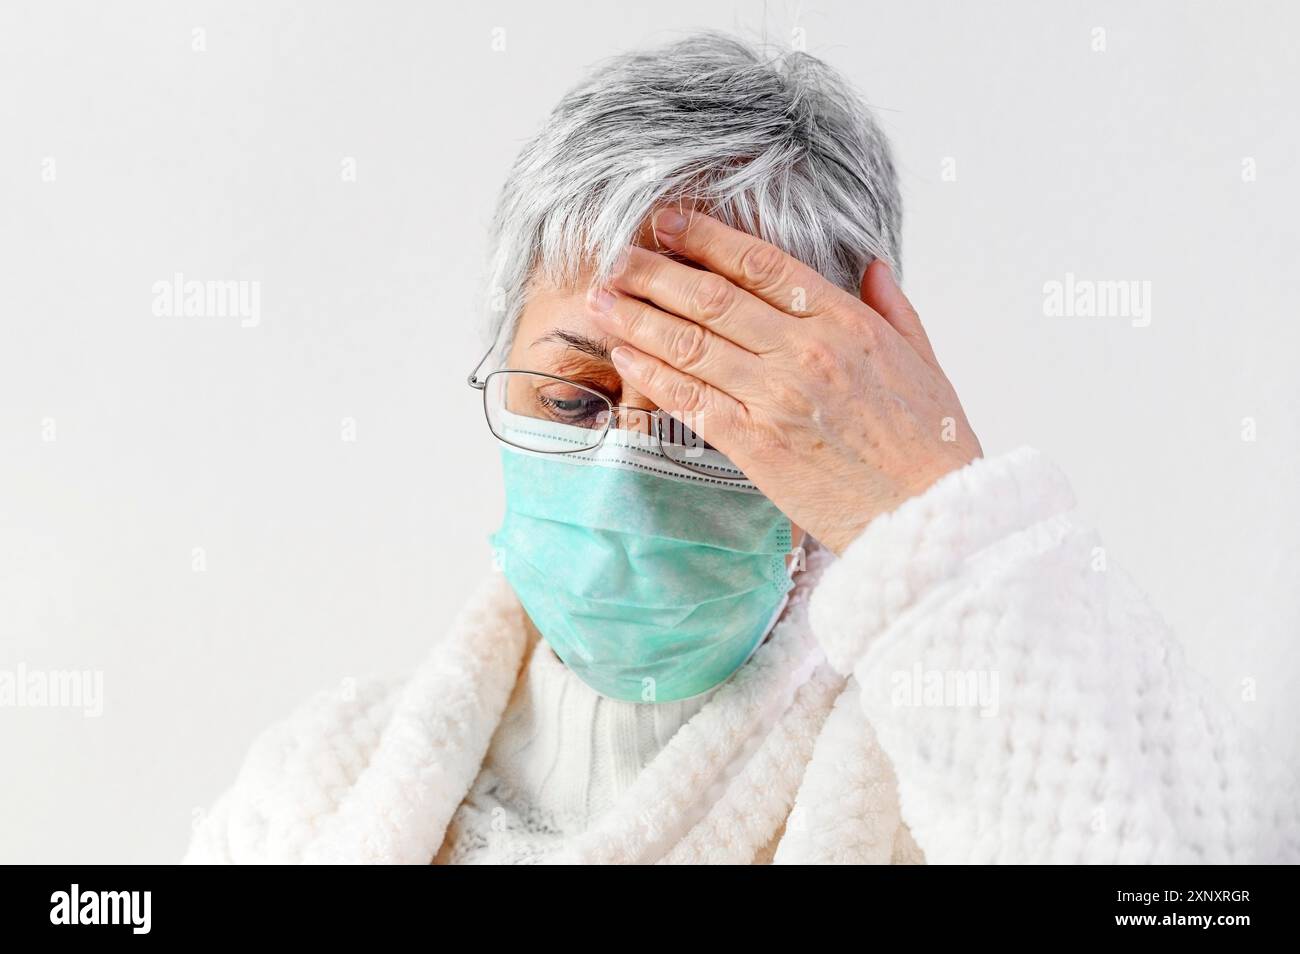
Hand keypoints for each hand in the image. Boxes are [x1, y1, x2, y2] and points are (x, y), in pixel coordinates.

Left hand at [586, 207, 982, 554]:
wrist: (933, 514)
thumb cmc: (932, 442)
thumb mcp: (924, 359)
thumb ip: (892, 307)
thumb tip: (869, 266)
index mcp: (845, 322)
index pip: (760, 265)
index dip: (705, 237)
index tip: (668, 222)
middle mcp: (805, 352)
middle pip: (711, 298)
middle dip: (654, 271)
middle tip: (616, 255)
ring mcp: (777, 399)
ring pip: (691, 345)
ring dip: (638, 316)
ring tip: (601, 298)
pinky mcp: (757, 446)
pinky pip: (692, 402)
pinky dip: (652, 375)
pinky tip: (625, 355)